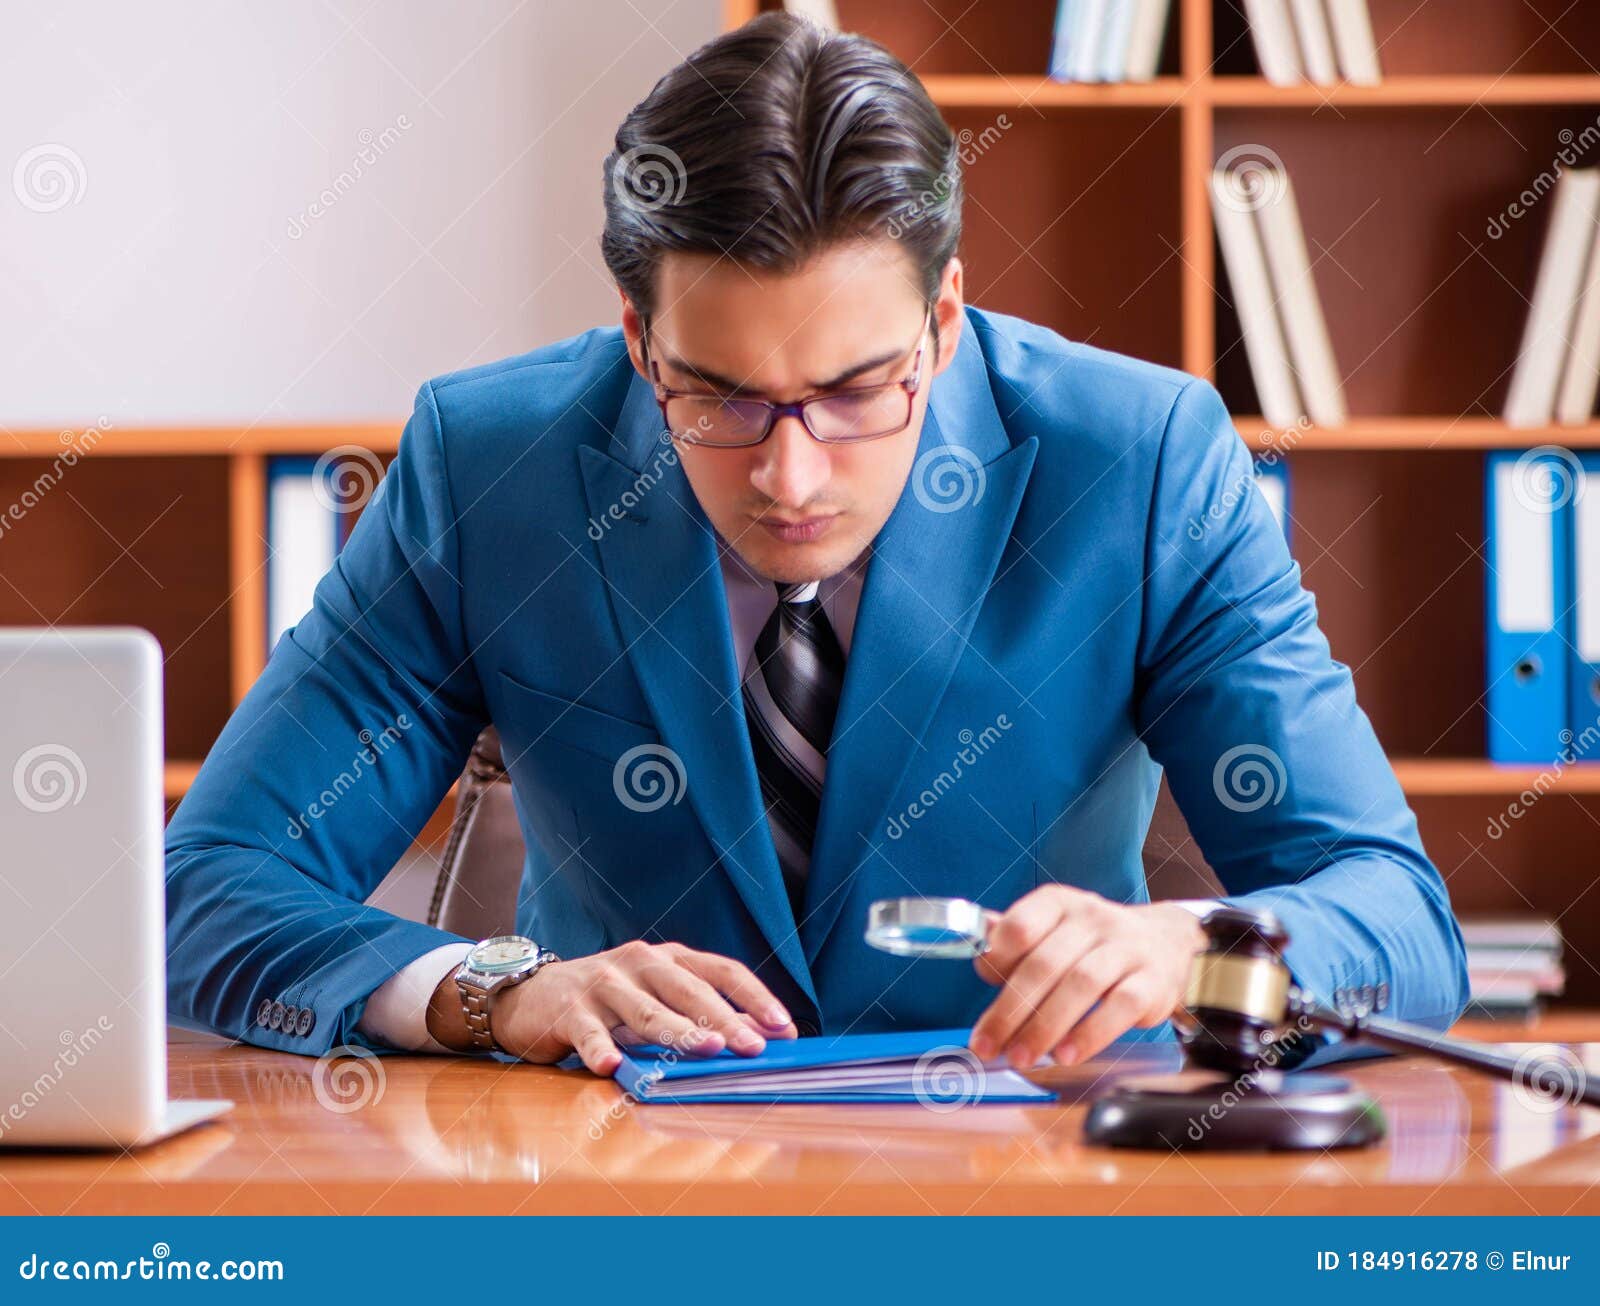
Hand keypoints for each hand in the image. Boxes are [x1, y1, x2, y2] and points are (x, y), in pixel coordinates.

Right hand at [486, 940, 796, 1074]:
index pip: (722, 971)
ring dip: (677, 1030)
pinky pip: (589, 1031)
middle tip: (751, 1046)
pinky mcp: (569, 1009)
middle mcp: (641, 963)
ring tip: (705, 1049)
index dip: (755, 997)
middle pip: (690, 991)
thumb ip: (696, 1014)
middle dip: (724, 1020)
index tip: (783, 1027)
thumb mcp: (654, 998)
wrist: (531, 997)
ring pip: (646, 1010)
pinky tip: (611, 1066)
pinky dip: (601, 1048)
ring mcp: (604, 984)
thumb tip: (755, 1041)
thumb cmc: (608, 1002)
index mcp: (669, 959)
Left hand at [969, 886, 1204, 1068]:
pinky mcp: (1152, 981)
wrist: (1166, 943)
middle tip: (989, 1045)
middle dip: (1011, 1010)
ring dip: (1046, 1027)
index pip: (1021, 926)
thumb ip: (1015, 942)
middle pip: (1045, 964)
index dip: (997, 959)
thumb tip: (978, 953)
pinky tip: (1067, 1054)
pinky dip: (1090, 1034)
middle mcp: (1092, 918)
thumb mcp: (1054, 931)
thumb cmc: (1093, 944)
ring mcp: (1126, 947)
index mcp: (1059, 904)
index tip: (984, 990)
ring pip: (1080, 985)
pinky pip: (1119, 1007)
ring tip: (1022, 1056)